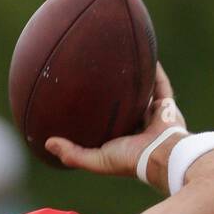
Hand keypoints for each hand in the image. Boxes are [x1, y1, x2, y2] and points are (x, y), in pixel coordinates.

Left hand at [44, 62, 186, 187]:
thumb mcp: (96, 160)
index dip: (94, 117)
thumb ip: (72, 154)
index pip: (105, 126)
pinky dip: (155, 70)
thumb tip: (47, 143)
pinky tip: (145, 53)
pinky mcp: (167, 105)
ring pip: (142, 94)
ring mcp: (153, 115)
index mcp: (121, 140)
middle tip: (96, 79)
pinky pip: (160, 83)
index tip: (79, 105)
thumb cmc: (131, 160)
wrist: (163, 155)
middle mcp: (137, 127)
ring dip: (133, 81)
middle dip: (113, 97)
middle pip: (123, 108)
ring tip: (120, 63)